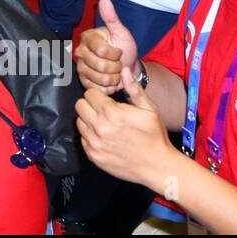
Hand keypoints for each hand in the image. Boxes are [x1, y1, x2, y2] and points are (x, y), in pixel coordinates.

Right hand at [76, 0, 140, 93]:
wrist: (126, 67)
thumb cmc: (124, 48)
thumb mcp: (121, 33)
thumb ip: (112, 18)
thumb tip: (104, 0)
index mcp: (88, 38)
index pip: (101, 50)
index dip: (115, 53)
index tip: (119, 51)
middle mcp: (80, 52)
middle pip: (100, 65)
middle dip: (116, 66)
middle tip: (118, 63)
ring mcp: (81, 68)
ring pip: (101, 78)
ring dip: (114, 77)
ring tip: (115, 71)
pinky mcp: (84, 82)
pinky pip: (99, 88)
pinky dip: (110, 87)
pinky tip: (111, 80)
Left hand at [76, 66, 174, 186]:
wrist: (157, 166)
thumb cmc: (155, 137)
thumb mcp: (149, 109)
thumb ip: (134, 89)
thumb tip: (124, 71)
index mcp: (111, 113)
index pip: (89, 93)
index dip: (98, 95)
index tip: (106, 100)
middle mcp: (99, 128)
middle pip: (80, 106)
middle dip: (90, 105)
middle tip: (103, 110)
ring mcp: (95, 143)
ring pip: (79, 122)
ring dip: (89, 120)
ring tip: (105, 124)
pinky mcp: (93, 155)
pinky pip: (82, 139)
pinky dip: (90, 136)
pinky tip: (104, 137)